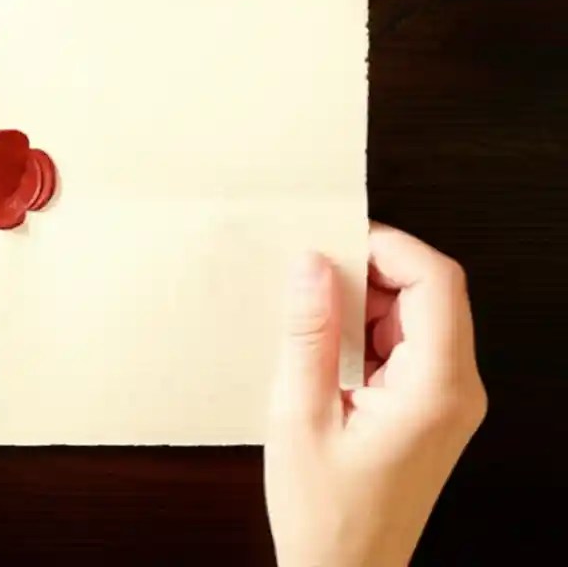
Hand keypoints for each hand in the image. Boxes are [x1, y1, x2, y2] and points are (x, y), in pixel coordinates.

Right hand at [266, 223, 486, 566]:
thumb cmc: (324, 513)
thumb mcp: (299, 414)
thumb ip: (309, 333)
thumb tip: (312, 265)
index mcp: (436, 389)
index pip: (436, 282)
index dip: (387, 247)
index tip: (333, 241)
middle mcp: (457, 390)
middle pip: (431, 293)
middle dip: (370, 271)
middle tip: (310, 275)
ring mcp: (448, 400)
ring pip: (418, 315)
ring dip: (365, 301)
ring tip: (310, 318)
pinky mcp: (430, 408)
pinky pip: (407, 345)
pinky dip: (366, 331)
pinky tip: (325, 348)